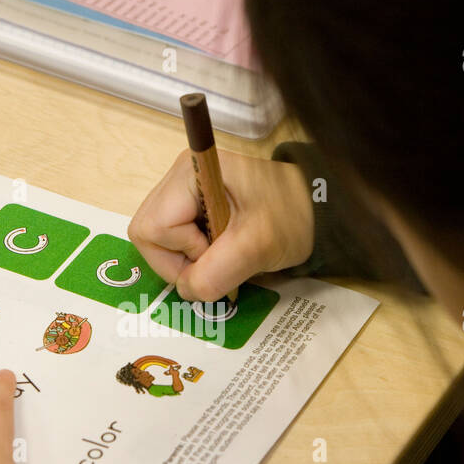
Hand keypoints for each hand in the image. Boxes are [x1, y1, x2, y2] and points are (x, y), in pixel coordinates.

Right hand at [129, 148, 313, 301]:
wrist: (316, 208)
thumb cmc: (292, 215)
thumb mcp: (257, 246)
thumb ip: (216, 273)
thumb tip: (187, 291)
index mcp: (191, 173)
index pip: (153, 228)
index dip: (182, 252)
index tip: (220, 251)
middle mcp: (179, 176)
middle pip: (148, 233)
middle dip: (177, 259)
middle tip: (217, 259)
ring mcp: (183, 191)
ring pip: (158, 239)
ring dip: (187, 258)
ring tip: (223, 252)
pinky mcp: (191, 205)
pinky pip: (173, 239)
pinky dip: (194, 253)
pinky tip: (221, 248)